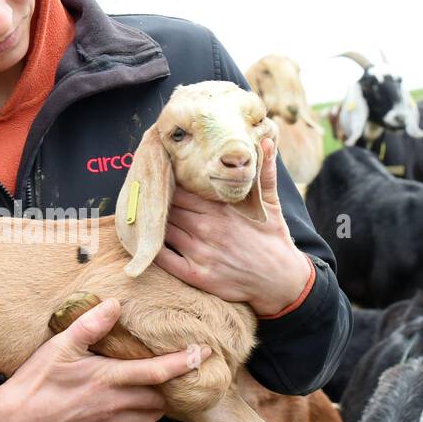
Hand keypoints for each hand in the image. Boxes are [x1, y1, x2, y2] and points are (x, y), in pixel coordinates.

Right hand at [0, 298, 209, 421]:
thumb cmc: (35, 381)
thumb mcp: (59, 346)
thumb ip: (89, 325)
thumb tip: (114, 304)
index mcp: (108, 379)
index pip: (157, 373)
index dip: (183, 363)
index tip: (203, 354)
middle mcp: (114, 404)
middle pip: (161, 399)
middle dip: (177, 387)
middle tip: (187, 370)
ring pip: (150, 417)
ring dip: (161, 403)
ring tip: (164, 387)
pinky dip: (141, 415)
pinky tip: (133, 402)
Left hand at [153, 139, 311, 316]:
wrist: (281, 281)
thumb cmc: (274, 239)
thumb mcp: (272, 203)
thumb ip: (266, 172)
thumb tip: (268, 140)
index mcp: (222, 209)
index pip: (184, 190)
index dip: (169, 182)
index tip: (159, 175)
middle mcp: (208, 229)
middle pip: (170, 208)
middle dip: (158, 200)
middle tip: (145, 192)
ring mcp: (200, 253)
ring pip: (164, 231)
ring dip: (151, 222)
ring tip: (141, 214)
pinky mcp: (196, 275)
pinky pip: (165, 260)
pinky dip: (151, 249)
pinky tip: (142, 241)